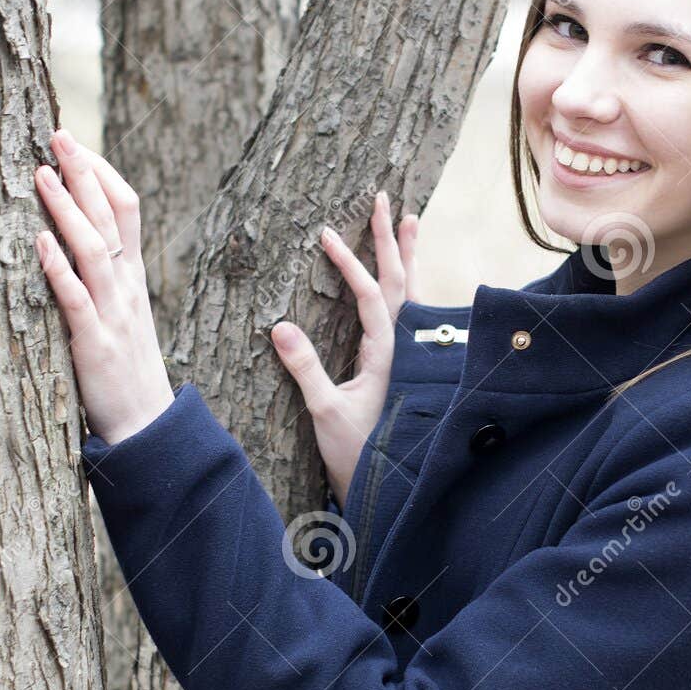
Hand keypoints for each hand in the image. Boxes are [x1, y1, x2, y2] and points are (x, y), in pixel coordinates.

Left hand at [33, 129, 174, 446]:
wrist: (146, 424)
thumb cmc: (127, 366)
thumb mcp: (124, 310)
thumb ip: (106, 272)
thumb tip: (77, 233)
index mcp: (133, 275)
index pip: (127, 209)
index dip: (102, 172)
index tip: (75, 142)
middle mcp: (127, 286)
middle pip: (110, 218)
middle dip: (83, 173)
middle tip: (58, 135)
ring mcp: (114, 314)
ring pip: (93, 250)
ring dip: (66, 210)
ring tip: (41, 175)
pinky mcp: (96, 344)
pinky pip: (77, 300)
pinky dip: (59, 269)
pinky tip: (41, 242)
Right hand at [271, 191, 418, 510]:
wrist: (388, 489)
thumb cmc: (357, 454)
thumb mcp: (326, 412)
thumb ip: (305, 368)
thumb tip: (279, 326)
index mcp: (387, 353)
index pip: (368, 295)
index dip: (349, 262)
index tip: (326, 232)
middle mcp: (403, 349)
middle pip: (399, 282)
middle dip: (391, 241)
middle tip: (387, 200)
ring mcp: (408, 357)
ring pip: (411, 295)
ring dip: (408, 258)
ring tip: (411, 221)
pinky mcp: (405, 368)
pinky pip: (411, 316)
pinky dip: (408, 288)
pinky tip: (409, 280)